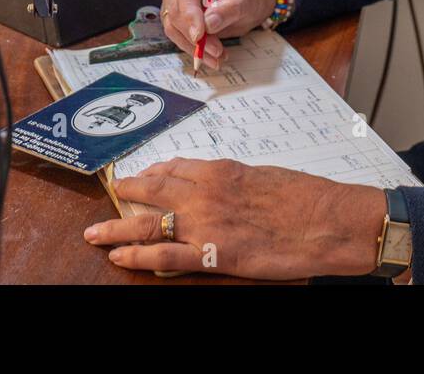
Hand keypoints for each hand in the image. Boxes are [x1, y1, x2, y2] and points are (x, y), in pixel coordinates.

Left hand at [83, 158, 385, 278]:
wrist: (328, 221)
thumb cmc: (306, 198)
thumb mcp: (265, 176)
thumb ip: (235, 181)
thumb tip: (220, 187)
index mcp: (221, 170)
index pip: (175, 168)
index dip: (153, 172)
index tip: (141, 176)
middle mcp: (205, 192)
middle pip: (152, 190)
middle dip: (127, 192)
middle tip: (111, 193)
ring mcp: (205, 223)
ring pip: (147, 223)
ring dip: (116, 227)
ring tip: (95, 232)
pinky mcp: (213, 253)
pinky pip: (163, 255)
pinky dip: (136, 255)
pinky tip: (119, 256)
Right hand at [160, 0, 274, 69]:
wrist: (246, 3)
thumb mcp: (245, 0)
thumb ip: (228, 9)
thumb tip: (208, 24)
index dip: (190, 13)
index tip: (200, 35)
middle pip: (176, 8)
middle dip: (195, 34)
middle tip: (216, 50)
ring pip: (173, 25)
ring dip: (193, 45)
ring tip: (218, 56)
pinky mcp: (174, 14)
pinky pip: (176, 34)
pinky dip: (192, 48)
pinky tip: (210, 56)